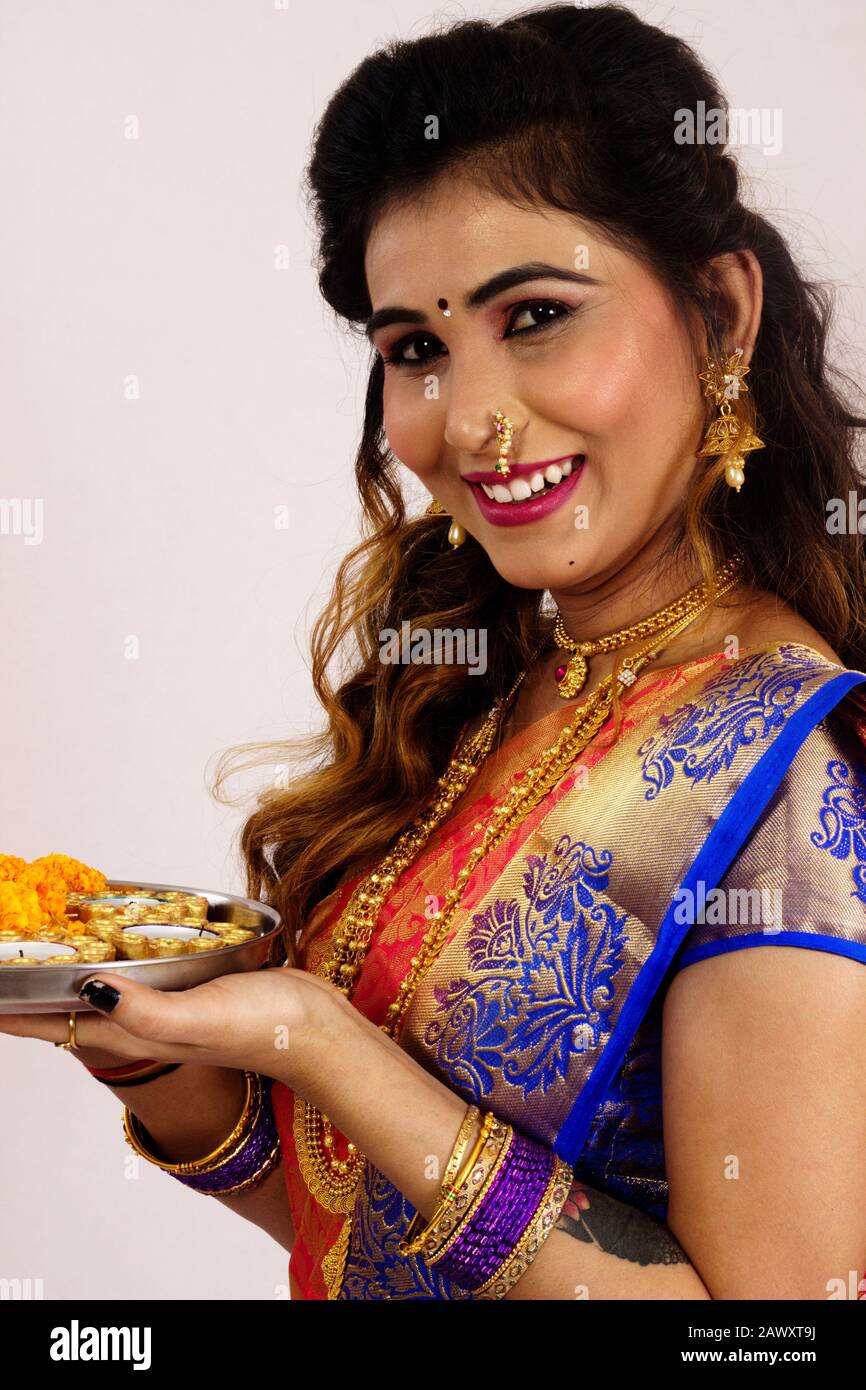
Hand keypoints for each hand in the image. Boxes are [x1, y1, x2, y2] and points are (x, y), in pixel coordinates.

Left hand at [0, 964, 345, 1090]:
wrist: (321, 1033)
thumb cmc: (265, 1029)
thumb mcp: (199, 1019)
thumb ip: (145, 1010)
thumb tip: (88, 987)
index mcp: (137, 1032)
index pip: (57, 1024)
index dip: (13, 1012)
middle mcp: (145, 1022)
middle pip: (70, 1010)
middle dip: (30, 992)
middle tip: (6, 964)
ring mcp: (170, 1007)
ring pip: (102, 991)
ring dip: (67, 975)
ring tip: (43, 950)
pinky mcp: (195, 988)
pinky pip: (139, 974)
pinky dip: (115, 960)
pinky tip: (120, 940)